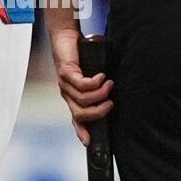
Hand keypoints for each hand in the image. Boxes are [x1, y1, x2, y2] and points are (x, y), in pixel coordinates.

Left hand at [50, 27, 113, 145]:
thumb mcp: (90, 76)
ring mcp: (64, 84)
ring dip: (100, 95)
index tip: (89, 144)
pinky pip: (82, 85)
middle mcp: (67, 93)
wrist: (65, 36)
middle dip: (99, 113)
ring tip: (109, 84)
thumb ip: (98, 88)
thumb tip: (116, 95)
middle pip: (81, 115)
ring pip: (83, 101)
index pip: (76, 119)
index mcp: (72, 97)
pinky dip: (95, 83)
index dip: (82, 132)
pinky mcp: (65, 72)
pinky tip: (101, 76)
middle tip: (111, 104)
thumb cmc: (79, 57)